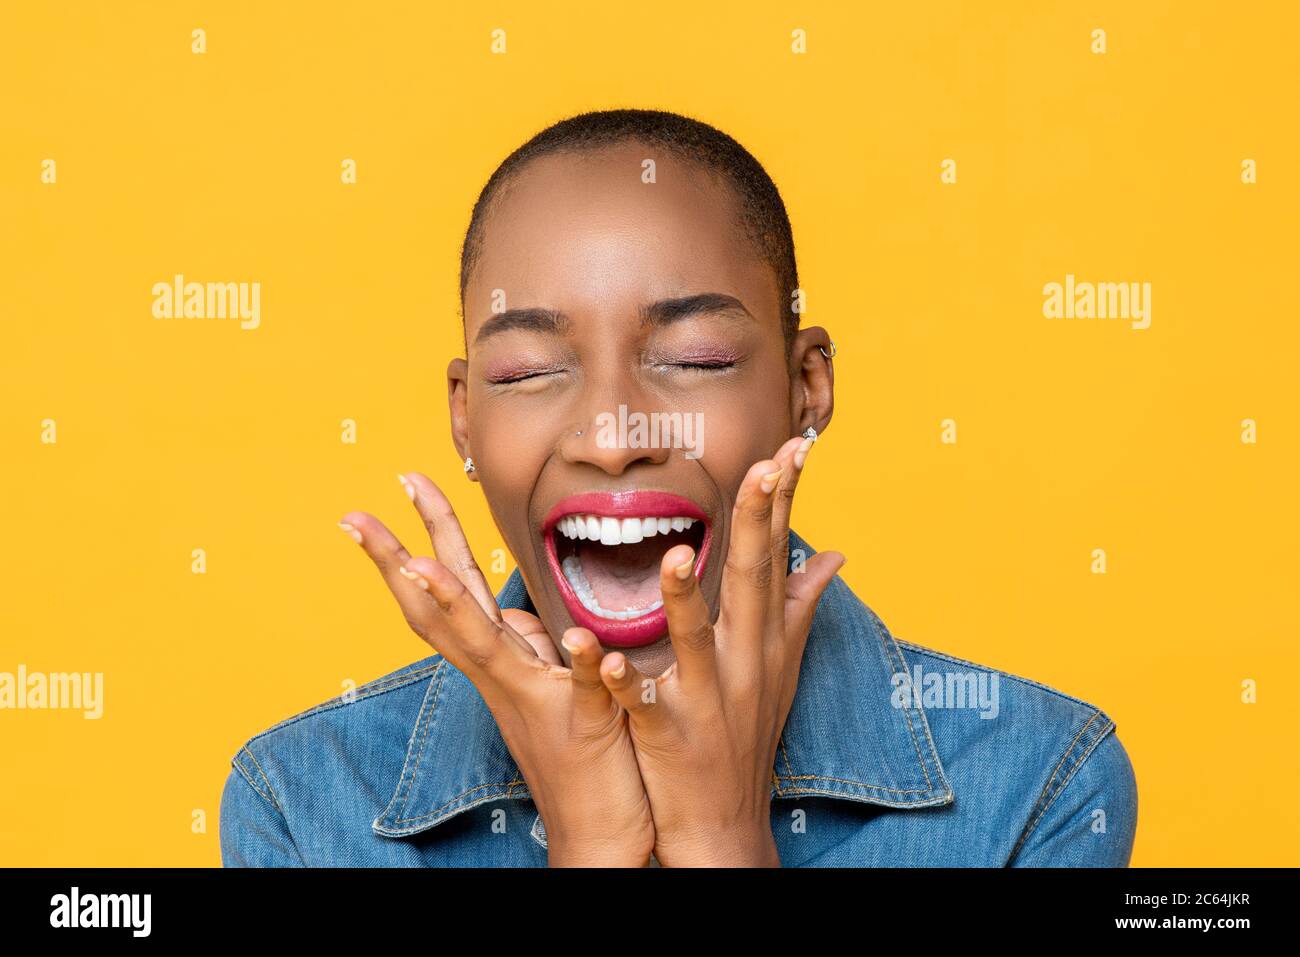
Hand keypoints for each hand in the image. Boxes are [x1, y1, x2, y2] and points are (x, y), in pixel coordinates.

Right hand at [339, 472, 654, 866]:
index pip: (444, 593)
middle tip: (357, 511)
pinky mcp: (586, 723)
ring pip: (485, 647)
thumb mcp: (547, 683)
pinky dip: (586, 662)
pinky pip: (584, 688)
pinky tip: (586, 640)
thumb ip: (526, 646)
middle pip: (440, 609)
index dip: (417, 541)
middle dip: (399, 557)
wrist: (600, 832)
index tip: (394, 488)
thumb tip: (511, 610)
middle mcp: (501, 677)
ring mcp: (536, 700)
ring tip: (420, 564)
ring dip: (450, 607)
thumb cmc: (579, 751)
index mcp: (497, 661)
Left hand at [596, 434, 843, 865]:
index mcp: (764, 639)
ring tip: (675, 556)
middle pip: (750, 583)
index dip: (783, 503)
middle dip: (757, 523)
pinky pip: (640, 703)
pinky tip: (603, 660)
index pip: (775, 556)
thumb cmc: (748, 735)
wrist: (724, 821)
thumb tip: (834, 552)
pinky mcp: (667, 732)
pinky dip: (622, 683)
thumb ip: (801, 605)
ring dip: (684, 599)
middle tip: (764, 468)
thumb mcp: (783, 668)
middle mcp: (743, 660)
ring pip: (694, 640)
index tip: (792, 448)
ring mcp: (706, 697)